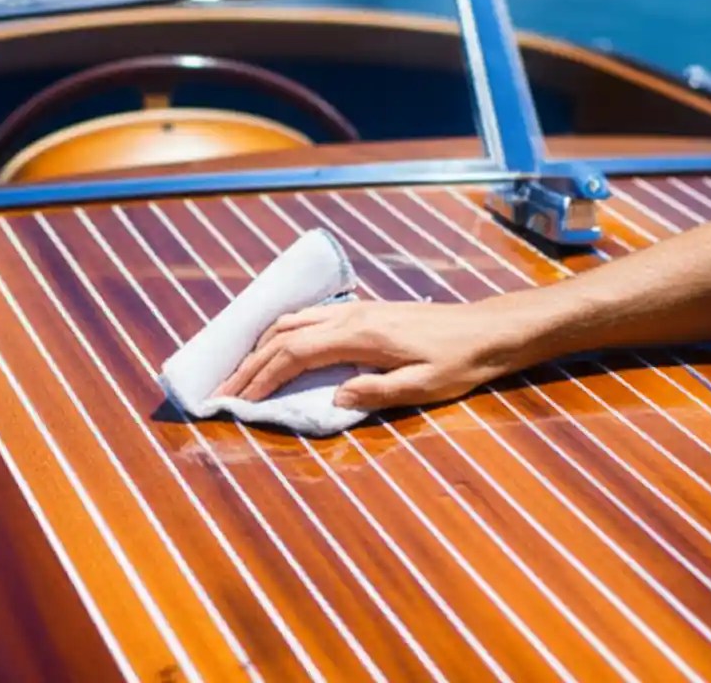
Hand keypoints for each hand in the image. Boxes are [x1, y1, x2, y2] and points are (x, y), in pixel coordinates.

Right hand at [212, 300, 522, 409]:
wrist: (488, 329)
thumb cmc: (459, 362)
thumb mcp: (423, 387)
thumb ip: (376, 392)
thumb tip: (335, 398)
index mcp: (360, 336)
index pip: (294, 354)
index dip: (262, 376)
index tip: (238, 400)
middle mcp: (349, 316)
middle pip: (283, 335)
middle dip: (249, 364)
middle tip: (222, 389)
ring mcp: (355, 310)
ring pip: (292, 321)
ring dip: (261, 346)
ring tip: (241, 372)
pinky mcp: (362, 311)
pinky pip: (308, 317)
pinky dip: (281, 333)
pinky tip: (275, 347)